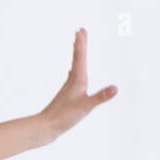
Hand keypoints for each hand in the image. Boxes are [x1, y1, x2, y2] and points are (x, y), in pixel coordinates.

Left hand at [38, 28, 116, 142]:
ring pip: (73, 68)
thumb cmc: (62, 118)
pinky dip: (74, 72)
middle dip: (79, 45)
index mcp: (77, 81)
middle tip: (79, 32)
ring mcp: (67, 90)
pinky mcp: (65, 98)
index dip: (81, 44)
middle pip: (76, 59)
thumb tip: (115, 89)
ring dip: (77, 56)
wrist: (44, 129)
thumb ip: (100, 97)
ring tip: (78, 48)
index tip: (80, 30)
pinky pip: (72, 80)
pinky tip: (73, 76)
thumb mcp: (85, 107)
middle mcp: (71, 83)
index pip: (79, 58)